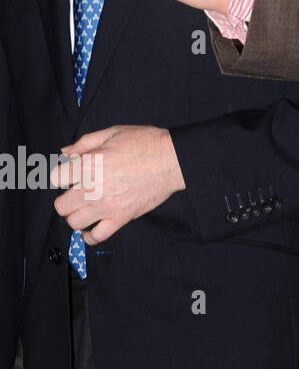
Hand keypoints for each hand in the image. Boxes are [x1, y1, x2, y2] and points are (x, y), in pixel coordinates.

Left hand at [52, 125, 186, 243]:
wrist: (173, 159)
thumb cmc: (146, 143)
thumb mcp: (113, 133)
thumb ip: (85, 142)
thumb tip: (65, 152)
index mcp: (88, 165)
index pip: (55, 178)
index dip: (62, 175)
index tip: (71, 174)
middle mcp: (93, 188)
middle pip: (60, 206)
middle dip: (66, 198)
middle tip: (78, 193)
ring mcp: (106, 206)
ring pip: (74, 222)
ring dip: (77, 215)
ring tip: (86, 208)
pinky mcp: (121, 218)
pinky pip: (96, 236)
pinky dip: (90, 236)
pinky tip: (91, 228)